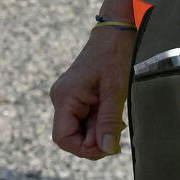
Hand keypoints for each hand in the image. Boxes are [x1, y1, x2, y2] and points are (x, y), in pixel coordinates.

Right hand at [50, 25, 131, 159]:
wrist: (116, 30)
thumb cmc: (114, 54)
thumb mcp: (115, 90)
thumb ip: (109, 121)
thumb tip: (107, 150)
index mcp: (65, 97)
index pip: (63, 138)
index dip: (84, 149)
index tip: (107, 147)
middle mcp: (62, 98)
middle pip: (72, 135)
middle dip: (95, 139)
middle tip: (117, 132)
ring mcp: (69, 97)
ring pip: (80, 127)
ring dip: (99, 130)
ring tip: (118, 121)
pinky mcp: (78, 95)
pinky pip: (85, 117)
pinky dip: (99, 121)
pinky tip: (113, 115)